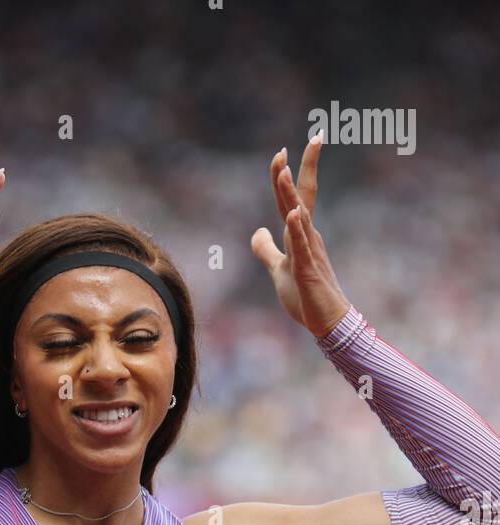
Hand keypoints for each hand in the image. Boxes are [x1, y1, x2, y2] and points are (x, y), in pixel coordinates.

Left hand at [250, 135, 349, 338]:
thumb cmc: (306, 296)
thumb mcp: (279, 269)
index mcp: (300, 234)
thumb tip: (257, 232)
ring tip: (284, 169)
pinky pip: (301, 246)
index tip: (282, 151)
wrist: (327, 322)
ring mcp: (309, 251)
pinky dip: (297, 229)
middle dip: (298, 170)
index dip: (285, 176)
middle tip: (301, 142)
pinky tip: (292, 214)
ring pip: (299, 216)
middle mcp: (308, 236)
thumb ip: (267, 250)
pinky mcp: (307, 269)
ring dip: (291, 194)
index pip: (292, 199)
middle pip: (301, 197)